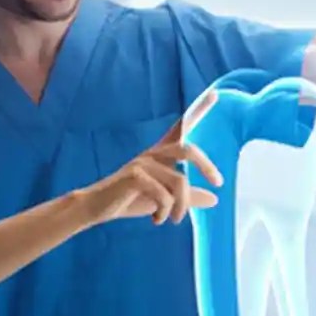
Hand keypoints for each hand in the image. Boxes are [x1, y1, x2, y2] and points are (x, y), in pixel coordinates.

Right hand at [83, 92, 224, 225]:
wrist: (97, 207)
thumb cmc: (129, 199)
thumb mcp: (165, 201)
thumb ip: (189, 198)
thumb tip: (215, 199)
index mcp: (161, 155)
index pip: (181, 129)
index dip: (198, 111)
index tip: (215, 94)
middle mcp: (153, 154)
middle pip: (188, 149)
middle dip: (207, 166)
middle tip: (218, 183)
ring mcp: (143, 163)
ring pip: (179, 182)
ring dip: (181, 207)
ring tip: (173, 219)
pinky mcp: (134, 175)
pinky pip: (164, 195)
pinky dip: (165, 211)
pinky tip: (157, 220)